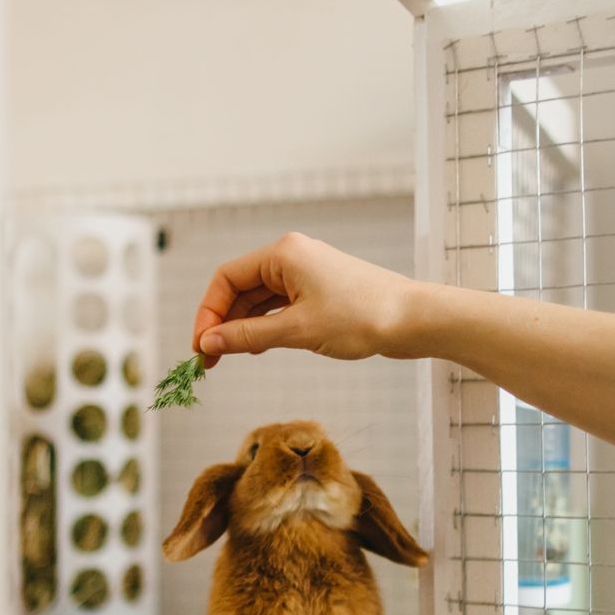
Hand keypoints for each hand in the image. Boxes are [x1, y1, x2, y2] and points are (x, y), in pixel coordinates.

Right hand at [192, 232, 422, 367]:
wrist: (413, 320)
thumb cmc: (362, 317)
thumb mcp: (296, 331)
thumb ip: (248, 336)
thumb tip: (209, 342)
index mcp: (282, 254)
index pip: (226, 278)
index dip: (208, 313)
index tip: (201, 347)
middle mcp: (291, 256)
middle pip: (239, 288)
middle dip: (221, 323)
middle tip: (209, 360)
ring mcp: (306, 273)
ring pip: (259, 299)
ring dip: (241, 327)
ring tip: (228, 358)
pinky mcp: (319, 290)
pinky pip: (279, 305)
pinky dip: (264, 326)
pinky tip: (256, 348)